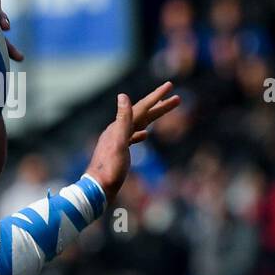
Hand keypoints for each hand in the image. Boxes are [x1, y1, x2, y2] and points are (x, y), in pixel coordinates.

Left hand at [85, 82, 181, 203]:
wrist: (97, 189)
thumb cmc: (110, 168)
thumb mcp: (118, 143)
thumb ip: (123, 120)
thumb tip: (122, 95)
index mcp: (119, 127)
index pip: (141, 108)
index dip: (156, 97)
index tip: (170, 86)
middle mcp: (117, 131)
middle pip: (142, 114)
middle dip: (159, 105)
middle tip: (177, 97)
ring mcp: (117, 141)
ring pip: (138, 125)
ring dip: (152, 117)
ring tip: (162, 110)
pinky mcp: (118, 152)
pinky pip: (132, 137)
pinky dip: (140, 133)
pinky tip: (145, 135)